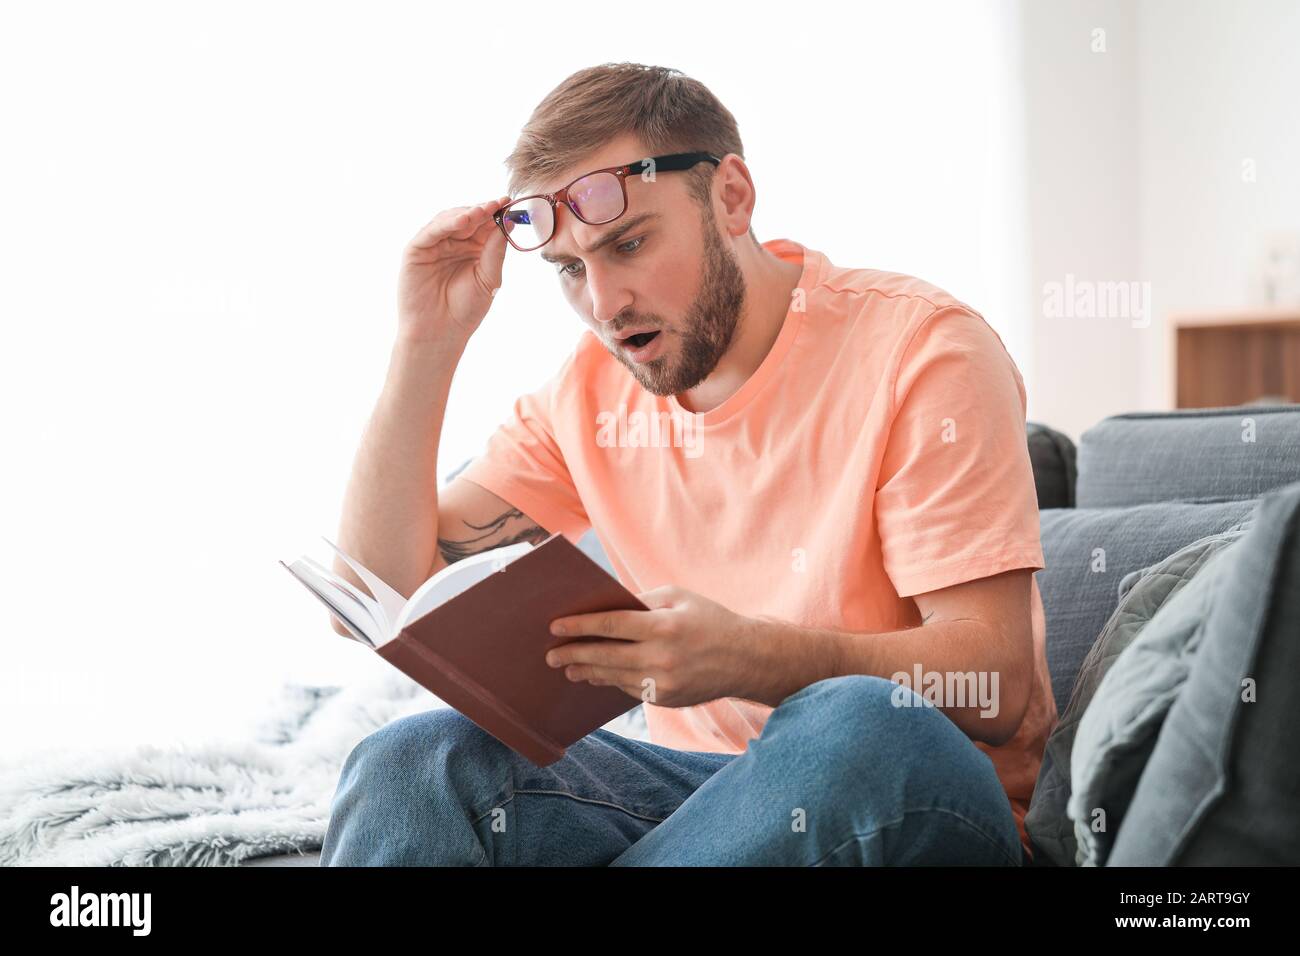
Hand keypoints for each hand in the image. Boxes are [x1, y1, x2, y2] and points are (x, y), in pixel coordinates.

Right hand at [398, 195, 511, 342]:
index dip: (497, 214)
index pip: (485, 225)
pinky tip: (463, 221)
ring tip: (482, 211)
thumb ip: (495, 252)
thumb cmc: (465, 310)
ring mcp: (435, 245)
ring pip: (450, 220)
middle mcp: (454, 244)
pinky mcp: (417, 250)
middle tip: (498, 203)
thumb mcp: (488, 278)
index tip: (510, 203)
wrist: (440, 333)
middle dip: (483, 210)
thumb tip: (507, 224)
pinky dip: (446, 223)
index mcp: (474, 250)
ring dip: (466, 213)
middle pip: (468, 218)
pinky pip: (431, 231)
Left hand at [546, 586, 755, 707]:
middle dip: (573, 654)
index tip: (555, 626)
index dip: (580, 626)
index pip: (611, 625)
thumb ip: (642, 601)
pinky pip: (630, 688)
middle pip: (605, 656)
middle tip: (550, 654)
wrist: (745, 659)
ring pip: (614, 677)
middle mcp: (662, 657)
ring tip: (568, 667)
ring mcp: (664, 683)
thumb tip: (604, 607)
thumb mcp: (679, 597)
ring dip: (587, 672)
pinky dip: (612, 680)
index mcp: (664, 626)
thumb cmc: (709, 619)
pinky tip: (597, 675)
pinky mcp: (666, 699)